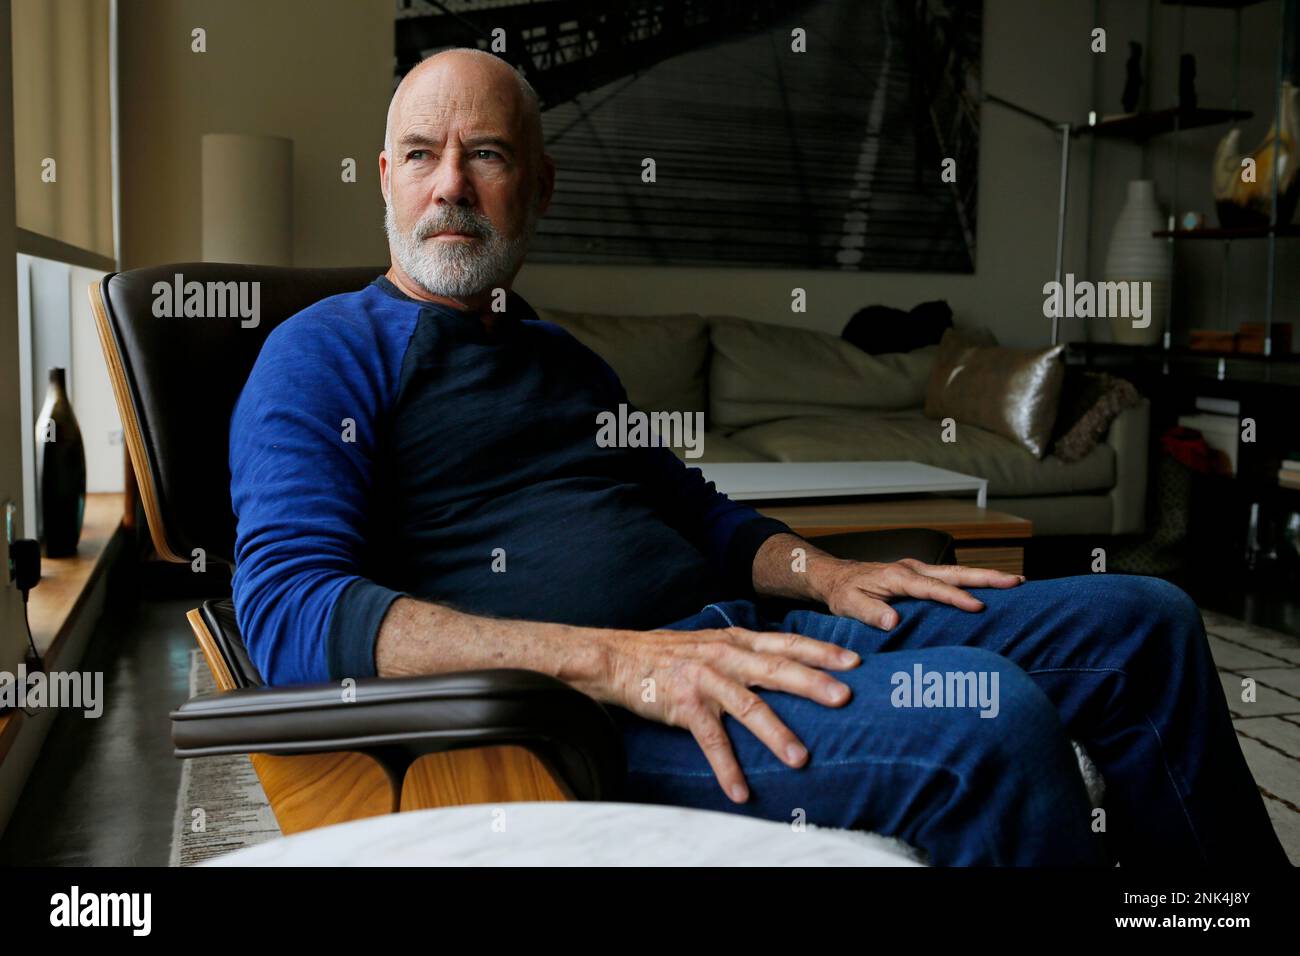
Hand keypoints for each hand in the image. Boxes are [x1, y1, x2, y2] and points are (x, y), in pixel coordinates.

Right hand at [604, 627, 859, 803]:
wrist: (617, 658)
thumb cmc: (669, 654)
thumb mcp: (712, 643)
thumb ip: (746, 651)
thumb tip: (785, 662)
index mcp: (736, 641)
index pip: (785, 643)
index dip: (820, 651)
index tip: (854, 662)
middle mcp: (724, 656)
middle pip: (775, 669)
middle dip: (812, 682)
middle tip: (844, 697)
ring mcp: (704, 680)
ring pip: (747, 706)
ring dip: (775, 733)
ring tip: (800, 758)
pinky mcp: (684, 705)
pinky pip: (710, 741)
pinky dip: (726, 768)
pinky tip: (740, 792)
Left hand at [808, 556, 1023, 629]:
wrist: (835, 578)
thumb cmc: (843, 593)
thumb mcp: (849, 606)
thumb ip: (870, 613)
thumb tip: (893, 622)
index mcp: (898, 577)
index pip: (933, 588)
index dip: (956, 598)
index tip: (979, 606)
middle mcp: (912, 569)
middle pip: (955, 572)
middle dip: (987, 577)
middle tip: (1017, 581)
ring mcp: (918, 569)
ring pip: (957, 572)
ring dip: (986, 575)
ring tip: (1016, 581)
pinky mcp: (920, 574)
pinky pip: (951, 576)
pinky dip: (972, 579)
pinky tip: (989, 586)